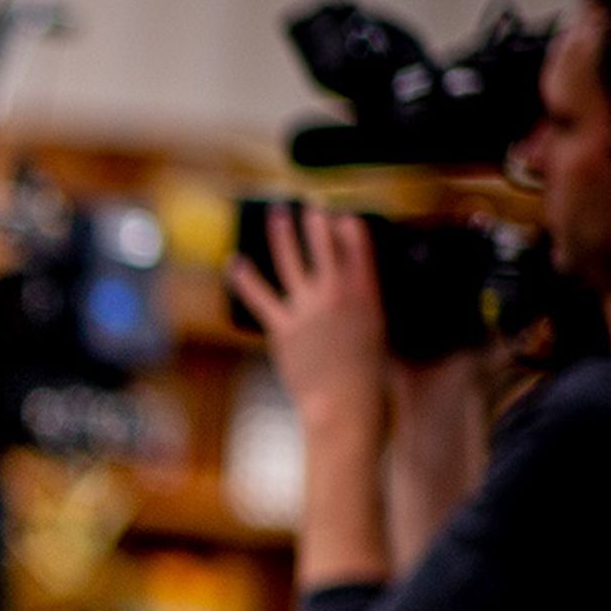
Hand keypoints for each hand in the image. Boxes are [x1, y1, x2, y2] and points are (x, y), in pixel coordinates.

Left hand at [227, 206, 387, 453]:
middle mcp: (338, 295)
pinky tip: (235, 263)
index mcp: (368, 295)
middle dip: (316, 222)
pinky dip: (245, 278)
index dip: (349, 228)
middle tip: (309, 205)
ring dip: (282, 234)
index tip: (342, 214)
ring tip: (277, 213)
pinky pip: (260, 296)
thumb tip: (349, 298)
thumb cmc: (365, 378)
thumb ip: (362, 310)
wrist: (346, 406)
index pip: (359, 249)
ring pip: (292, 260)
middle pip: (324, 247)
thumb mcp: (376, 335)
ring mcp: (308, 310)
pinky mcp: (283, 328)